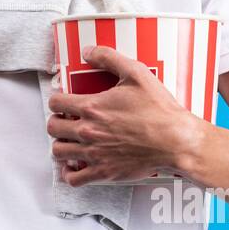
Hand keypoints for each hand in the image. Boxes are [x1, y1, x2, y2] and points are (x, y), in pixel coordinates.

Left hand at [46, 45, 206, 185]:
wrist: (176, 141)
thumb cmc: (159, 109)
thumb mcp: (136, 73)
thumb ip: (109, 58)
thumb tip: (88, 51)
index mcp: (92, 107)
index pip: (55, 103)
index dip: (57, 101)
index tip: (63, 102)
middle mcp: (88, 131)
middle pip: (52, 128)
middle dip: (57, 121)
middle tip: (66, 121)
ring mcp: (94, 154)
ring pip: (58, 152)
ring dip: (60, 144)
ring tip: (70, 140)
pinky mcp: (104, 172)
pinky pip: (74, 178)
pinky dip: (69, 173)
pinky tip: (74, 165)